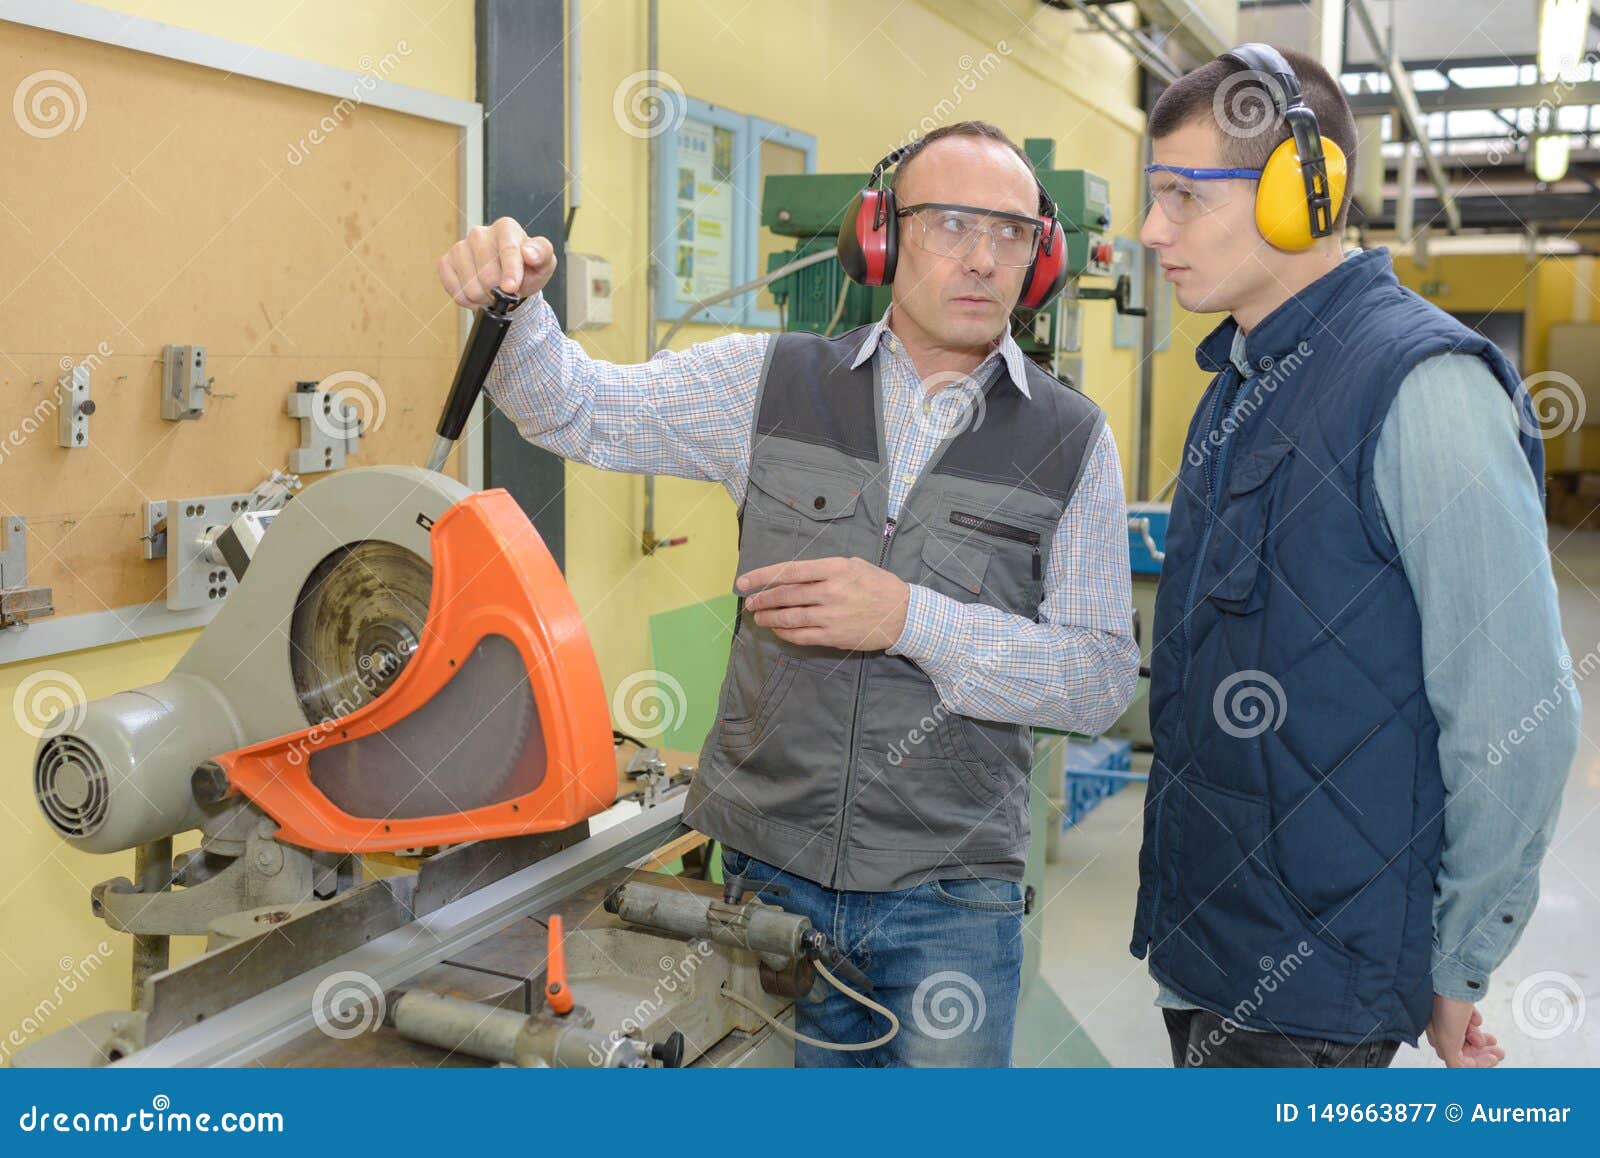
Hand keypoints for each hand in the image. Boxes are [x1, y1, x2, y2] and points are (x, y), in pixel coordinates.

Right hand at [438, 217, 556, 306]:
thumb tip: (529, 253)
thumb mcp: (544, 262)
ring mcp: (460, 247)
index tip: (511, 288)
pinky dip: (469, 300)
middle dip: (499, 291)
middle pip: (487, 273)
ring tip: (492, 293)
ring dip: (484, 297)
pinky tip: (478, 294)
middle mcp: (480, 233)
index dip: (510, 272)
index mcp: (505, 228)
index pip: (507, 250)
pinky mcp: (446, 262)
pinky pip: (455, 290)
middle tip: (506, 293)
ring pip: (470, 285)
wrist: (510, 278)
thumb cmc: (527, 267)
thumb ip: (542, 254)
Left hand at [737, 557, 908, 650]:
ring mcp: (831, 616)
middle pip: (785, 595)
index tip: (743, 582)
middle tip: (750, 602)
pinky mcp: (833, 636)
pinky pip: (801, 636)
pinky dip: (785, 633)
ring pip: (789, 617)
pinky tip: (777, 630)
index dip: (762, 576)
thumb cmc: (877, 584)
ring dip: (769, 618)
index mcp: (834, 569)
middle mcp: (830, 591)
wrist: (903, 614)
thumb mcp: (852, 564)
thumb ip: (822, 569)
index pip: (789, 571)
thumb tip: (792, 576)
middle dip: (762, 599)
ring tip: (758, 617)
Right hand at [1425, 994, 1504, 1066]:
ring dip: (1481, 1039)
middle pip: (1466, 1049)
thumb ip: (1454, 1062)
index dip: (1477, 1063)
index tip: (1493, 1060)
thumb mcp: (1448, 1041)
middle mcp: (1441, 1029)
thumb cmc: (1445, 1006)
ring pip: (1469, 1035)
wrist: (1450, 977)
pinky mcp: (1457, 1005)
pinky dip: (1475, 1021)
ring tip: (1492, 1038)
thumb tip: (1462, 1074)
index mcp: (1437, 1039)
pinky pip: (1469, 1019)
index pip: (1458, 1060)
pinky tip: (1476, 1018)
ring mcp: (1449, 1017)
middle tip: (1500, 1052)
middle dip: (1484, 1052)